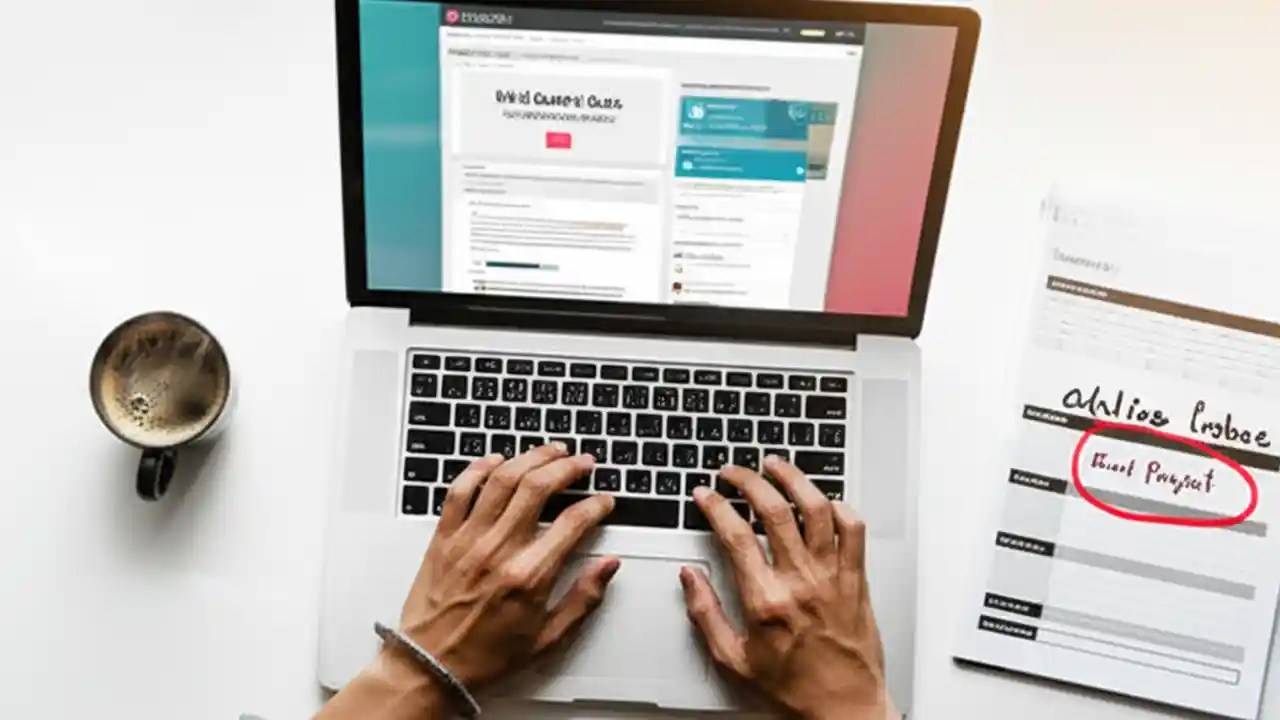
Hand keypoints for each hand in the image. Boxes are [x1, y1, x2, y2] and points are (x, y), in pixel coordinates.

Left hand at [319, 445, 616, 718]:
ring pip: (502, 479)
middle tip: (582, 462)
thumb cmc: (486, 656)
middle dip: (566, 467)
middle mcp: (498, 550)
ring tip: (550, 451)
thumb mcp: (548, 639)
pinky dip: (478, 469)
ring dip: (530, 458)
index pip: (573, 523)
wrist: (431, 666)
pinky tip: (496, 460)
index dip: (595, 505)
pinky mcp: (444, 538)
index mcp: (529, 577)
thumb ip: (583, 599)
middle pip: (538, 487)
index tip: (604, 501)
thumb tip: (607, 567)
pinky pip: (460, 491)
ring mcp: (468, 540)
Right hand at [680, 456, 889, 719]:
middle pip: (773, 510)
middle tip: (733, 472)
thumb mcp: (733, 660)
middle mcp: (801, 582)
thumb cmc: (793, 690)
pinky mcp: (857, 580)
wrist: (844, 710)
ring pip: (816, 510)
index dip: (715, 506)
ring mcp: (833, 577)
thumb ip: (705, 614)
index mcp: (766, 601)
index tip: (704, 495)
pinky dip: (841, 508)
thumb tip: (690, 577)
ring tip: (776, 466)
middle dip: (748, 481)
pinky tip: (824, 501)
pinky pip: (854, 531)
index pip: (735, 534)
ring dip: (794, 480)